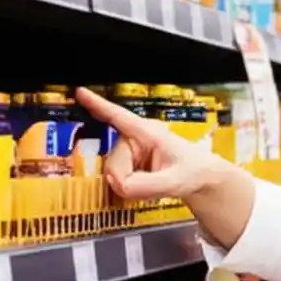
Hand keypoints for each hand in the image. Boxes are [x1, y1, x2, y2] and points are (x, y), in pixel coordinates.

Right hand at [76, 87, 228, 200]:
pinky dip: (126, 188)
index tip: (80, 92)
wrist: (200, 180)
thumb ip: (148, 186)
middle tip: (147, 186)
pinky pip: (116, 180)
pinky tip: (142, 187)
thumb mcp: (175, 181)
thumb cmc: (192, 172)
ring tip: (151, 183)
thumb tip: (120, 186)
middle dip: (124, 179)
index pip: (119, 116)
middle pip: (113, 162)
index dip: (98, 105)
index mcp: (148, 132)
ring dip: (128, 185)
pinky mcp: (127, 164)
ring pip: (113, 174)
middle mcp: (134, 139)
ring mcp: (129, 152)